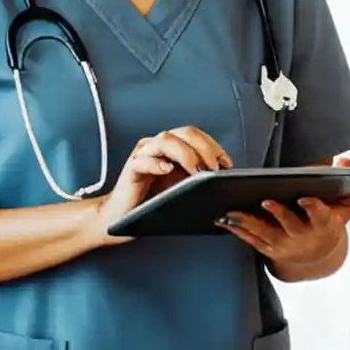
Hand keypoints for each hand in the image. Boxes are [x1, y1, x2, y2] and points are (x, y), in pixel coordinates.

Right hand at [92, 127, 233, 246]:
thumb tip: (224, 179)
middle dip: (204, 148)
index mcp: (173, 147)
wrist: (123, 216)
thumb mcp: (183, 188)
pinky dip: (156, 163)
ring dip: (185, 153)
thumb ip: (199, 179)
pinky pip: (143, 161)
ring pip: (165, 141)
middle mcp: (158, 146)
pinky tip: (167, 169)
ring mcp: (144, 155)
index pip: (197, 135)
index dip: (214, 146)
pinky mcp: (132, 169)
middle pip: (184, 133)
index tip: (227, 164)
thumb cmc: (154, 201)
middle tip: (215, 168)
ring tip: (197, 170)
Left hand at [214, 157, 349, 275]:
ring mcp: (284, 245)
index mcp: (323, 225)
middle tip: (266, 200)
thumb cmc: (329, 223)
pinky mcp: (268, 249)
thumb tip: (349, 162)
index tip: (305, 198)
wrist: (318, 256)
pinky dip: (237, 230)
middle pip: (290, 226)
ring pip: (265, 234)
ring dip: (249, 222)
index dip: (313, 208)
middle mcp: (303, 237)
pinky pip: (251, 240)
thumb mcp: (344, 208)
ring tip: (232, 210)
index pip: (319, 215)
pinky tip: (223, 219)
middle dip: (279, 214)